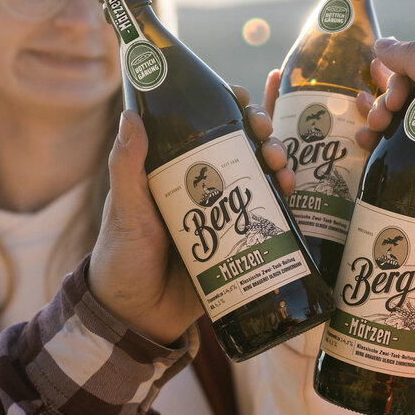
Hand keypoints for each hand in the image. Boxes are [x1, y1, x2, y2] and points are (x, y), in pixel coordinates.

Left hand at [88, 88, 294, 344]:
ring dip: (280, 161)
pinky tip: (292, 191)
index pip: (205, 126)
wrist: (138, 317)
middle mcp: (206, 184)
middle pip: (243, 144)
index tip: (239, 96)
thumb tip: (131, 114)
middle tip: (266, 135)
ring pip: (262, 173)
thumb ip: (127, 167)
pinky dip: (286, 197)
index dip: (226, 107)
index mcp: (177, 169)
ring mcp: (228, 211)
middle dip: (263, 131)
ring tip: (282, 167)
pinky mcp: (244, 240)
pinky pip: (271, 212)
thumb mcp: (125, 210)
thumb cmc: (122, 258)